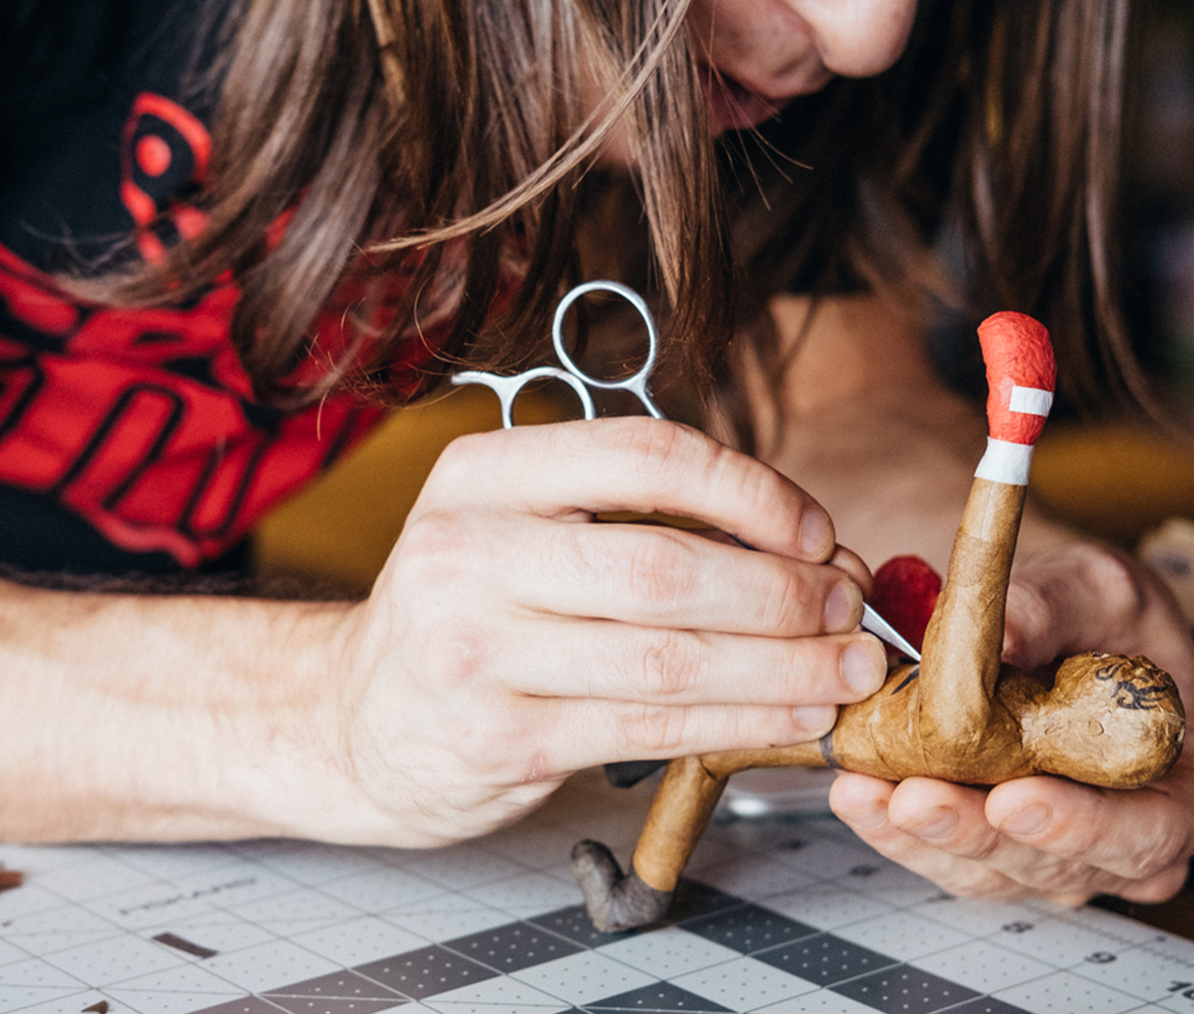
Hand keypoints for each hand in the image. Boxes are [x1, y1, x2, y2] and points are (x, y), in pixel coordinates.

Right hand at [329, 417, 887, 846]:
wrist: (348, 719)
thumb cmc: (464, 616)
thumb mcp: (515, 531)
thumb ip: (633, 521)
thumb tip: (808, 547)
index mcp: (482, 474)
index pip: (642, 454)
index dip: (749, 490)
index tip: (813, 529)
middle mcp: (466, 551)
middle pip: (666, 563)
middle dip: (782, 589)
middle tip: (845, 606)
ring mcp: (474, 651)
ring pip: (669, 656)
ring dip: (782, 665)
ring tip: (844, 668)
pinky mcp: (498, 739)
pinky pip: (647, 727)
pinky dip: (738, 721)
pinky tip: (791, 716)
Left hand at [827, 539, 1193, 902]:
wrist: (1048, 619)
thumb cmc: (1096, 609)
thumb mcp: (1092, 584)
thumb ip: (1050, 607)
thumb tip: (998, 633)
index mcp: (1190, 785)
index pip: (1149, 831)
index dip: (1082, 827)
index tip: (1015, 801)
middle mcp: (1135, 838)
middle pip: (1059, 864)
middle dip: (978, 833)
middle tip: (915, 798)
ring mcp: (1064, 854)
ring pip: (992, 871)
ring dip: (922, 837)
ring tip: (866, 792)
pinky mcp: (998, 851)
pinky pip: (947, 857)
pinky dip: (896, 830)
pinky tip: (857, 794)